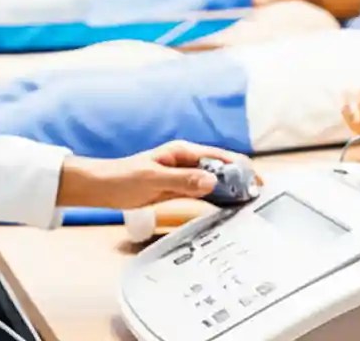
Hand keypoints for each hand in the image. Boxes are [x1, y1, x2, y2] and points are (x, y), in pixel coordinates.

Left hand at [55, 141, 253, 209]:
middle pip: (222, 168)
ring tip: (249, 203)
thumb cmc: (122, 178)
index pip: (220, 157)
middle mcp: (186, 161)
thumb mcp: (153, 179)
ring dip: (231, 190)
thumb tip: (211, 182)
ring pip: (215, 181)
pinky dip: (217, 198)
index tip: (256, 181)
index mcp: (183, 152)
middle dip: (241, 179)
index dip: (241, 168)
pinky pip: (204, 192)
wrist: (101, 187)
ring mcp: (183, 174)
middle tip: (258, 196)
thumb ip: (182, 180)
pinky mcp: (178, 187)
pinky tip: (228, 207)